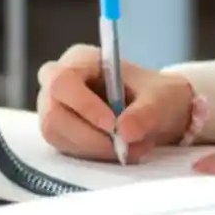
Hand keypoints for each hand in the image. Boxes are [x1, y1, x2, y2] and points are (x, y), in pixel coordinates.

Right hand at [36, 44, 195, 163]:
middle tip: (122, 147)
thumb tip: (124, 131)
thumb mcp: (161, 100)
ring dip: (93, 148)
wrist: (160, 112)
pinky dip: (93, 155)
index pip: (63, 81)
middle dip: (89, 136)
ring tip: (130, 149)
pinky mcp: (60, 132)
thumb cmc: (157, 95)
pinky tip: (118, 151)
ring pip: (56, 134)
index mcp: (79, 59)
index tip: (112, 126)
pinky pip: (64, 148)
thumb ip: (145, 114)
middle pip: (53, 112)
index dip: (83, 105)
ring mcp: (54, 108)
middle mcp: (58, 82)